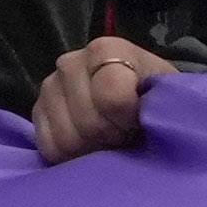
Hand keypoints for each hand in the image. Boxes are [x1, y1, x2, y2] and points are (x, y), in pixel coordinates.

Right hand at [33, 31, 179, 163]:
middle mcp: (70, 62)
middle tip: (126, 135)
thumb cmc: (157, 98)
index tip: (140, 122)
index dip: (129, 120)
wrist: (141, 102)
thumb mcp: (169, 94)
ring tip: (109, 140)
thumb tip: (143, 118)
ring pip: (67, 138)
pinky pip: (50, 147)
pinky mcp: (37, 112)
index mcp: (105, 50)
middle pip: (88, 121)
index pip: (111, 96)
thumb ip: (160, 101)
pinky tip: (89, 144)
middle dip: (112, 137)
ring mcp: (49, 87)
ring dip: (92, 148)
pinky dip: (72, 155)